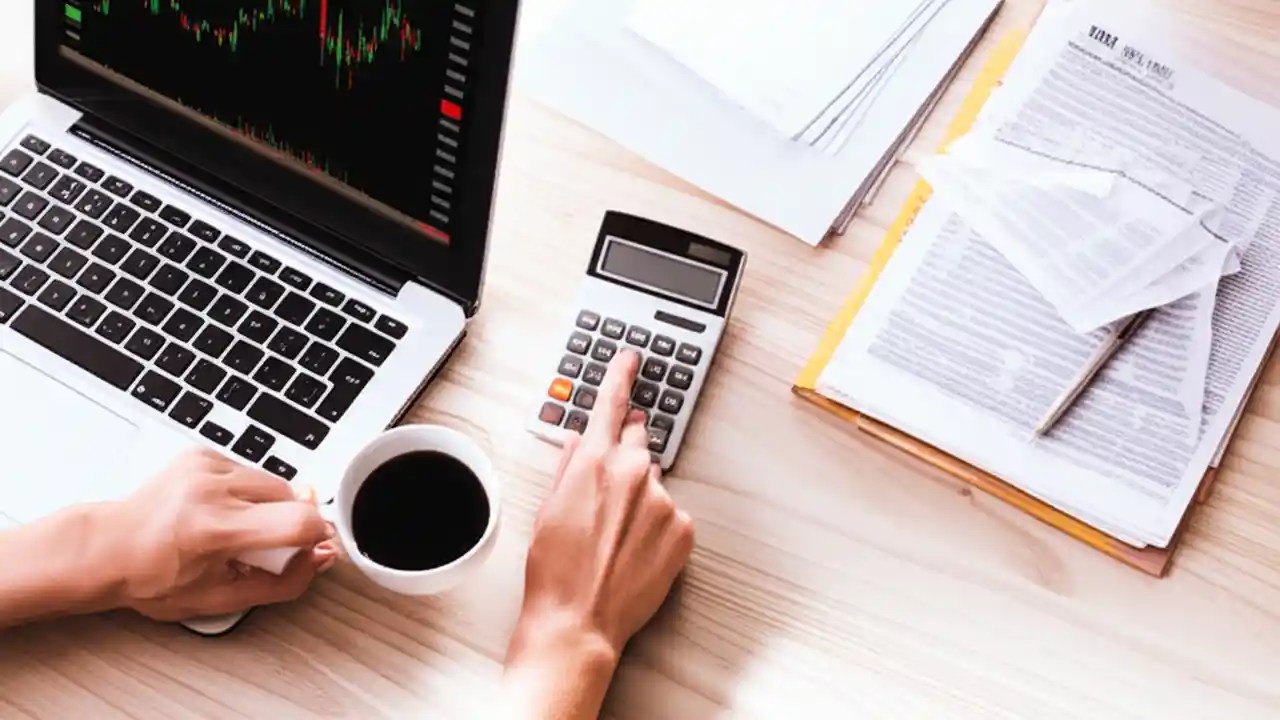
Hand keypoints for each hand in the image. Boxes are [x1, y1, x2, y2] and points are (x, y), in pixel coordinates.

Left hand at [105, 449, 335, 620]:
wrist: (105, 549)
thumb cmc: (151, 578)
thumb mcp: (219, 599)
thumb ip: (281, 582)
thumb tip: (318, 559)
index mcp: (216, 529)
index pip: (299, 521)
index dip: (316, 536)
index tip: (310, 547)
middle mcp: (212, 489)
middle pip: (293, 497)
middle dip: (288, 522)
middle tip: (256, 545)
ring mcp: (205, 466)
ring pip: (273, 481)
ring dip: (268, 505)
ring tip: (234, 527)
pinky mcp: (201, 454)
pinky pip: (249, 470)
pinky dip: (246, 492)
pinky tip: (221, 509)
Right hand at [503, 350, 694, 717]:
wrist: (579, 618)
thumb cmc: (555, 568)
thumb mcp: (549, 506)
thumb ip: (569, 466)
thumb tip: (580, 444)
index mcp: (595, 461)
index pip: (612, 404)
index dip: (621, 377)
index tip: (631, 358)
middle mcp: (634, 473)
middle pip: (637, 442)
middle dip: (624, 454)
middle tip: (607, 487)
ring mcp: (663, 501)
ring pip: (653, 485)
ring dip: (639, 499)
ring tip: (614, 538)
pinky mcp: (683, 529)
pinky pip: (671, 514)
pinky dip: (656, 526)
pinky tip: (633, 550)